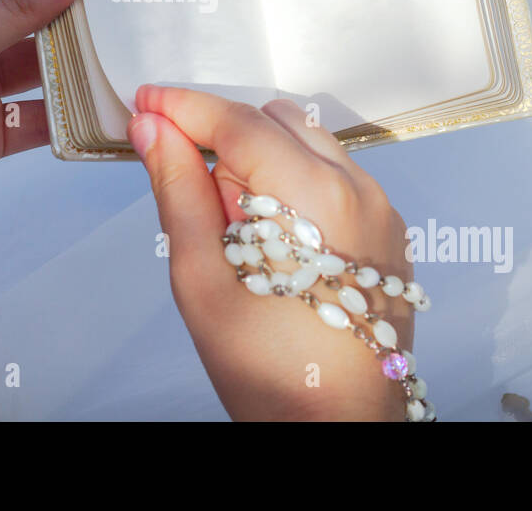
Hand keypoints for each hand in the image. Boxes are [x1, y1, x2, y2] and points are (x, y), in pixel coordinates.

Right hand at [129, 85, 414, 420]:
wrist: (337, 428)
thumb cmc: (273, 372)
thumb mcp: (201, 277)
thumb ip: (178, 190)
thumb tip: (155, 130)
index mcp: (313, 196)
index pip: (237, 120)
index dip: (184, 106)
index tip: (146, 104)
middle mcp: (358, 189)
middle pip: (274, 120)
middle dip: (221, 136)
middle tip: (186, 185)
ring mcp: (379, 208)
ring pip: (306, 141)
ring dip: (259, 158)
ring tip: (233, 226)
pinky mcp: (385, 228)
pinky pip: (333, 174)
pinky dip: (292, 181)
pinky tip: (270, 238)